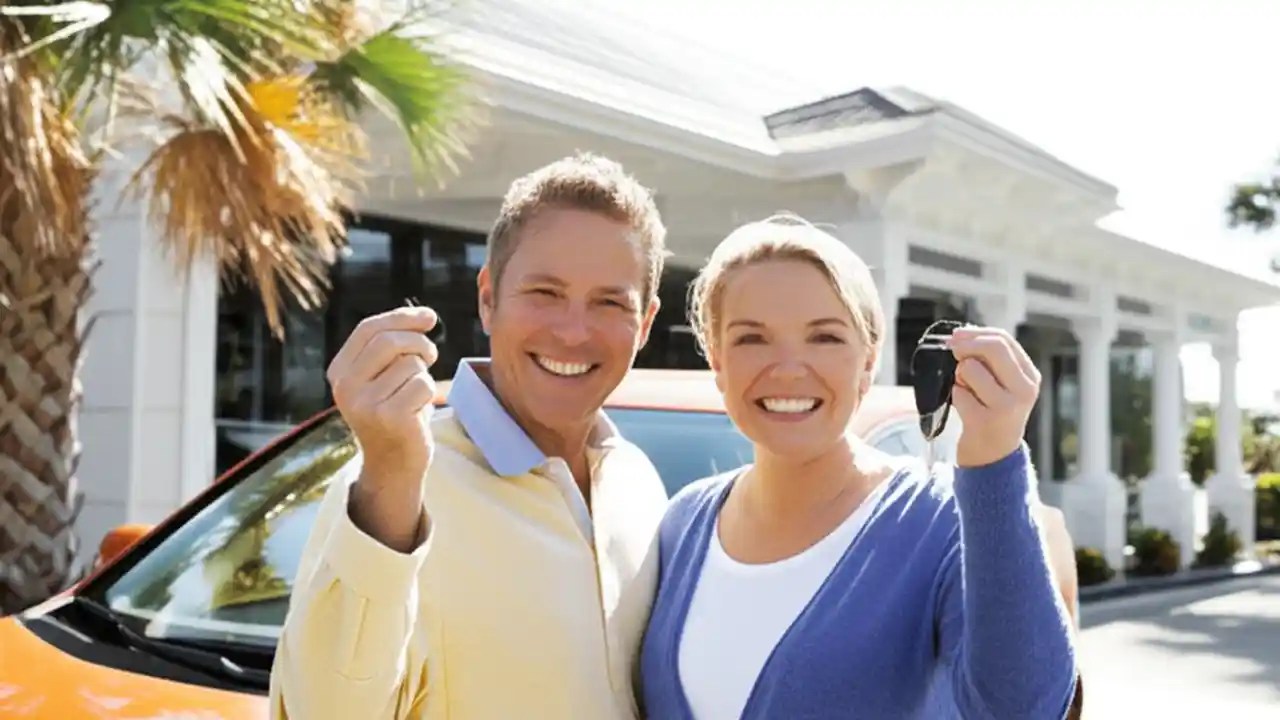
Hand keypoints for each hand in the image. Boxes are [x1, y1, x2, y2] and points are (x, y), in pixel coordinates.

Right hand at [327, 306, 439, 549]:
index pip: (369, 329)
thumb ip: (393, 346)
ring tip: (417, 394)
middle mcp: (345, 387)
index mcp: (339, 372)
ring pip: (411, 364)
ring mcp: (364, 403)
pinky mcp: (388, 417)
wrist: (394, 465)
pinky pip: (423, 385)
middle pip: (390, 341)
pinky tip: (419, 411)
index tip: (429, 317)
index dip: (402, 317)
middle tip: (431, 356)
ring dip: (425, 374)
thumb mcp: (384, 376)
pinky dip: (430, 394)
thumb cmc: (395, 413)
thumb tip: (425, 314)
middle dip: (419, 343)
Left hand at [947, 326, 1039, 467]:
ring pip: (970, 368)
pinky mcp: (985, 421)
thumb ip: (989, 359)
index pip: (1004, 339)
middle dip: (966, 345)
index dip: (976, 333)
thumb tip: (961, 335)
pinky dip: (955, 396)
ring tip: (966, 390)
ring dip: (959, 375)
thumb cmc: (992, 411)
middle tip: (952, 349)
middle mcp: (1024, 390)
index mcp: (1029, 376)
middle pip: (993, 347)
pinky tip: (965, 408)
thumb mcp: (1002, 383)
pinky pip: (958, 393)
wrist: (994, 454)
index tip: (957, 335)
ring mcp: (1006, 406)